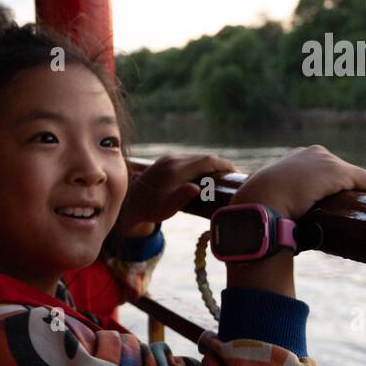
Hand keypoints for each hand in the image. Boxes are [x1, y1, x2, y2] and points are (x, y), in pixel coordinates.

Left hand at [115, 152, 236, 237]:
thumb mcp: (166, 208)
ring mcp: (168, 158)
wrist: (129, 202)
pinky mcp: (165, 161)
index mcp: (176, 170)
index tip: (236, 172)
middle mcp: (173, 160)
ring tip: (221, 176)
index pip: (207, 161)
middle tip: (232, 176)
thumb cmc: (150, 209)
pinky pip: (188, 159)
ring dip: (210, 164)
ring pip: (196, 157)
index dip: (224, 165)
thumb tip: (197, 188)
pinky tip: (204, 175)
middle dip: (220, 164)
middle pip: (204, 157)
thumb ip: (181, 197)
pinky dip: (200, 164)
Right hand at [232, 145, 365, 218]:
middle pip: (337, 172)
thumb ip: (273, 198)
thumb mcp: (265, 196)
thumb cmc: (256, 204)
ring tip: (357, 210)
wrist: (258, 200)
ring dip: (356, 192)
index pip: (319, 171)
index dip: (326, 187)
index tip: (327, 204)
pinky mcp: (339, 173)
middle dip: (342, 190)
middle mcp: (312, 153)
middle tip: (343, 211)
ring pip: (352, 177)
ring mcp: (326, 161)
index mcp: (293, 158)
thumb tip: (274, 218)